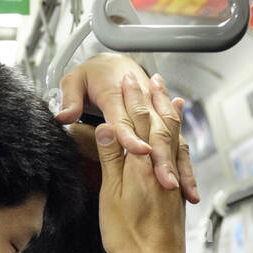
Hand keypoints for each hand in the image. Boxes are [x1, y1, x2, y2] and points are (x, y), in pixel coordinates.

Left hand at [57, 54, 199, 203]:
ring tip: (181, 190)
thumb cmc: (93, 75)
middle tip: (165, 182)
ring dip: (176, 165)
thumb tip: (63, 116)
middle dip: (162, 159)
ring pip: (170, 141)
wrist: (115, 63)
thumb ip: (70, 100)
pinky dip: (183, 165)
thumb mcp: (75, 81)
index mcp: (115, 94)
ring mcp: (155, 114)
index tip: (141, 152)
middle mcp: (141, 104)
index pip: (123, 119)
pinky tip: (188, 187)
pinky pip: (176, 145)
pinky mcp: (162, 124)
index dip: (131, 136)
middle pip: (154, 133)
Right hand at [93, 73, 195, 252]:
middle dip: (151, 98)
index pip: (132, 122)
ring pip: (173, 135)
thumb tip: (108, 129)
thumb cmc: (129, 235)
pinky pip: (180, 151)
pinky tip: (179, 134)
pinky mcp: (176, 187)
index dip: (129, 99)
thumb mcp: (111, 196)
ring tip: (170, 94)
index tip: (124, 79)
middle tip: (148, 77)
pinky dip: (178, 136)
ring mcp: (171, 175)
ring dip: (169, 112)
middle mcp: (159, 165)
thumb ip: (111, 160)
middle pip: (156, 123)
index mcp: (139, 164)